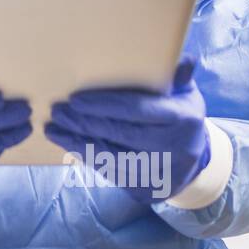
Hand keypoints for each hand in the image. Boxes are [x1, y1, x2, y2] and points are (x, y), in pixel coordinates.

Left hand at [44, 57, 209, 203]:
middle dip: (84, 123)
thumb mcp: (186, 94)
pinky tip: (69, 144)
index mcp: (181, 118)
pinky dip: (87, 157)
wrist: (194, 163)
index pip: (138, 110)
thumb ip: (178, 76)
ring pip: (111, 157)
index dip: (106, 105)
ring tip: (53, 129)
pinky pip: (110, 172)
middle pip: (120, 134)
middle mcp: (173, 147)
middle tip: (57, 112)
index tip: (76, 99)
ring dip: (78, 143)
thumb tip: (183, 59)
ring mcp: (159, 172)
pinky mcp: (146, 190)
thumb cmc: (181, 117)